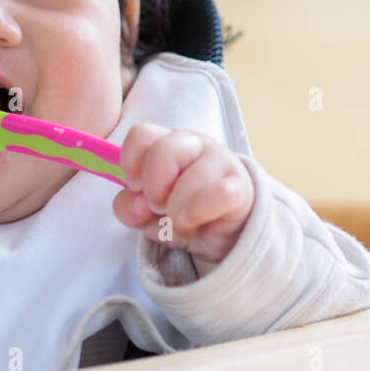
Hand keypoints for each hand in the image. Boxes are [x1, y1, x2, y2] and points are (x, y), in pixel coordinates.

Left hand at [111, 124, 255, 266]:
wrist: (224, 235)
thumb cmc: (182, 212)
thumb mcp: (146, 215)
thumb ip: (129, 208)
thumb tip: (137, 203)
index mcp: (168, 143)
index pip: (141, 135)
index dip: (131, 164)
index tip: (135, 187)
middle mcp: (194, 145)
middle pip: (162, 150)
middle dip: (153, 187)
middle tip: (158, 206)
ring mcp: (221, 162)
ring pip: (189, 179)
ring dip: (176, 211)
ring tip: (179, 221)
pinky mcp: (240, 188)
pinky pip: (216, 195)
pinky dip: (196, 215)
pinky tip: (193, 224)